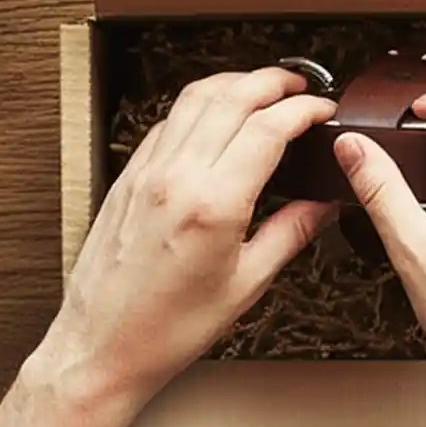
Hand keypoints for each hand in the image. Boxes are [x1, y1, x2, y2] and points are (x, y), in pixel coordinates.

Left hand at [40, 67, 337, 406]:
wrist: (102, 344)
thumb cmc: (168, 328)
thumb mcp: (246, 284)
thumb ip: (290, 232)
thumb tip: (322, 204)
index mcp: (213, 205)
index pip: (268, 128)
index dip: (304, 110)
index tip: (323, 110)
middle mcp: (176, 178)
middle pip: (232, 97)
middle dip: (274, 82)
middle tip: (300, 87)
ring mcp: (147, 173)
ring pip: (194, 99)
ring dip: (234, 83)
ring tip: (261, 89)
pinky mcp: (128, 177)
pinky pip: (166, 123)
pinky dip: (196, 108)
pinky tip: (213, 119)